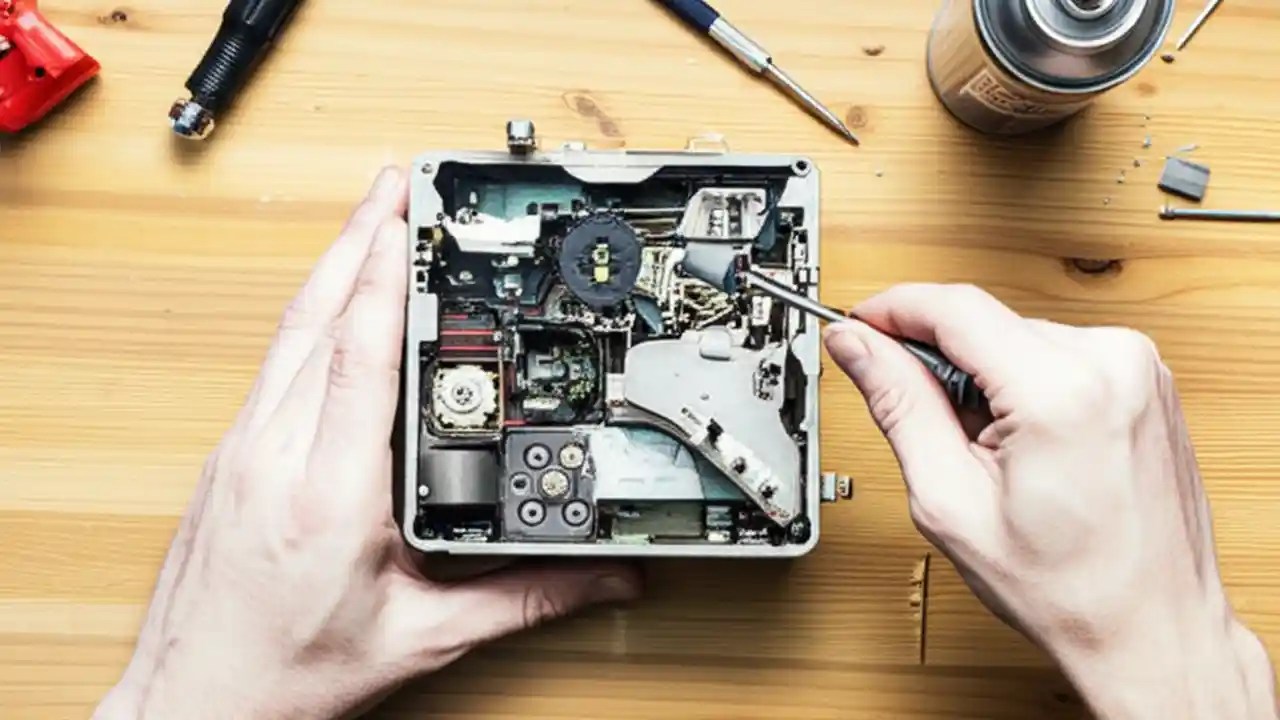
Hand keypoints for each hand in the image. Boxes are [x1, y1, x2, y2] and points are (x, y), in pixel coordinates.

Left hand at [93, 167, 640, 719]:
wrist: (194, 703)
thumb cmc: (287, 674)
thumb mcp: (421, 636)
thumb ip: (523, 599)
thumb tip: (603, 582)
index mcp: (330, 494)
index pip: (361, 359)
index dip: (386, 280)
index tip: (410, 222)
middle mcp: (275, 455)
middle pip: (318, 320)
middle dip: (359, 243)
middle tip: (395, 187)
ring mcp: (242, 448)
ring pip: (290, 333)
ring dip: (331, 268)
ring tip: (369, 220)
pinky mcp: (229, 455)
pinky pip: (274, 361)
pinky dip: (309, 313)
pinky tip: (331, 301)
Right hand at [824, 284, 1276, 718]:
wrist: (1152, 628)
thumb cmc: (1068, 587)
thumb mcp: (951, 500)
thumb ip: (898, 406)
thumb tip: (857, 347)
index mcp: (1061, 392)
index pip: (955, 308)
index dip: (893, 310)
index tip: (857, 324)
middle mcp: (1112, 362)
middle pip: (985, 323)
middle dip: (940, 363)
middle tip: (928, 429)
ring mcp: (1139, 367)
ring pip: (1018, 339)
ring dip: (986, 380)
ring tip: (990, 454)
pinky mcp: (1147, 378)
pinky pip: (1058, 355)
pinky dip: (1027, 387)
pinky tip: (1029, 447)